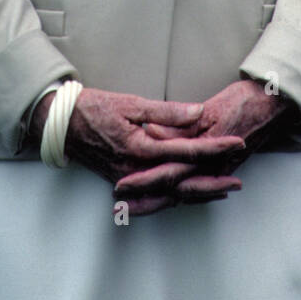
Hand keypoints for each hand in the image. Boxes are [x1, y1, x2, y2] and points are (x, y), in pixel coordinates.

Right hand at [31, 87, 244, 216]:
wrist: (61, 125)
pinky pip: (156, 196)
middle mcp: (136, 171)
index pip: (186, 150)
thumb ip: (167, 111)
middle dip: (213, 181)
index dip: (214, 147)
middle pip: (183, 182)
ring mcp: (129, 181)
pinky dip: (177, 196)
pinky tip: (191, 194)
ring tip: (224, 190)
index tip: (236, 142)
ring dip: (199, 193)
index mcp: (140, 149)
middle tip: (239, 180)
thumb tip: (198, 112)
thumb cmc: (95, 108)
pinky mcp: (124, 184)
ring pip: (171, 194)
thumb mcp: (131, 103)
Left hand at [116, 80, 293, 205]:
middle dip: (147, 199)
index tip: (122, 186)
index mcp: (205, 152)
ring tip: (136, 208)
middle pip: (173, 189)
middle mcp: (212, 168)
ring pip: (184, 194)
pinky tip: (171, 199)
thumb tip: (151, 131)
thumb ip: (179, 124)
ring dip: (160, 201)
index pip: (167, 171)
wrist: (274, 105)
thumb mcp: (209, 110)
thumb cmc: (243, 102)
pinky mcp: (224, 169)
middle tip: (121, 206)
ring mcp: (219, 171)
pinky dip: (182, 198)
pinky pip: (199, 190)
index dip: (143, 180)